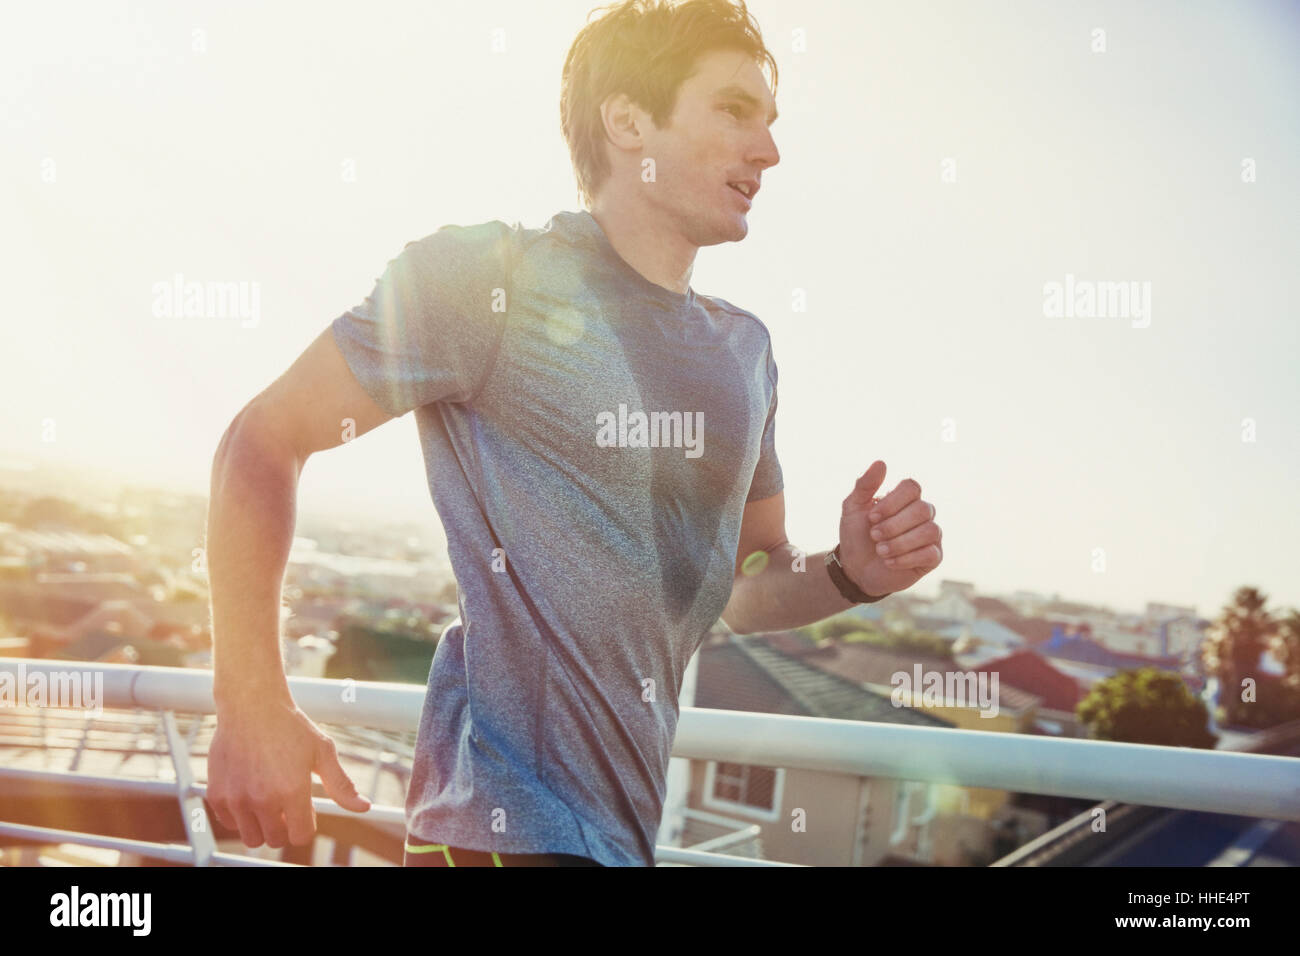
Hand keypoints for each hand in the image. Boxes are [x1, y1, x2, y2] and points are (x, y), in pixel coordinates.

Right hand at [206, 697, 370, 848]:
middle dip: (285, 826)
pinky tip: (249, 793)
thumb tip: (364, 807)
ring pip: (252, 837)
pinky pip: (229, 823)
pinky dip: (240, 816)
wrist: (251, 705)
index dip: (306, 824)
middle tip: (286, 802)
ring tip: (268, 800)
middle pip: (276, 840)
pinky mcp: (217, 795)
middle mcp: (262, 800)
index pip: (301, 836)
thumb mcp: (323, 751)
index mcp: (292, 791)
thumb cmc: (289, 726)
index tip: (305, 809)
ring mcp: (237, 799)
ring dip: (262, 825)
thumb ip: (341, 785)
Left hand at [838, 460, 941, 596]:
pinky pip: (931, 553)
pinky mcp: (934, 557)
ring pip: (929, 530)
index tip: (871, 517)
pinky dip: (906, 558)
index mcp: (905, 498)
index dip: (892, 502)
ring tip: (880, 550)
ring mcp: (931, 535)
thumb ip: (864, 485)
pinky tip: (889, 562)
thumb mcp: (853, 508)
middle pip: (921, 509)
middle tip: (874, 535)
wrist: (856, 568)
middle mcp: (923, 513)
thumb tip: (881, 462)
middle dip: (893, 525)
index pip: (912, 487)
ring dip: (899, 542)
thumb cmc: (856, 535)